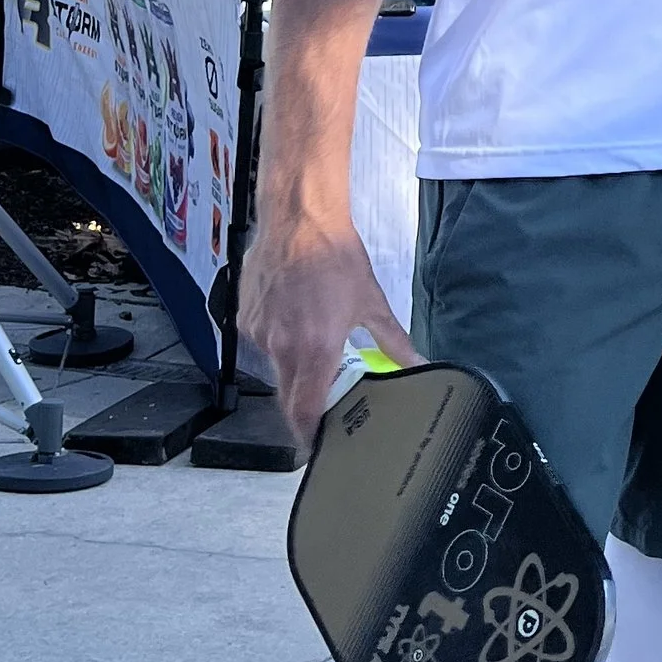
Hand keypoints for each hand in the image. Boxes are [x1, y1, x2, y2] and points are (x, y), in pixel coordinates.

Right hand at [237, 211, 415, 447]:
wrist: (299, 218)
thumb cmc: (335, 255)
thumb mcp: (372, 303)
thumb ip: (394, 342)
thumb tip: (416, 365)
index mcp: (315, 348)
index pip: (304, 410)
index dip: (309, 433)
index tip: (318, 443)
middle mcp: (282, 346)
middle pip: (287, 396)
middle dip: (302, 407)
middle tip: (321, 405)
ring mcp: (259, 332)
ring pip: (275, 367)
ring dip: (292, 366)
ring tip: (311, 340)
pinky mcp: (245, 318)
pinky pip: (261, 343)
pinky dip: (277, 340)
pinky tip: (294, 317)